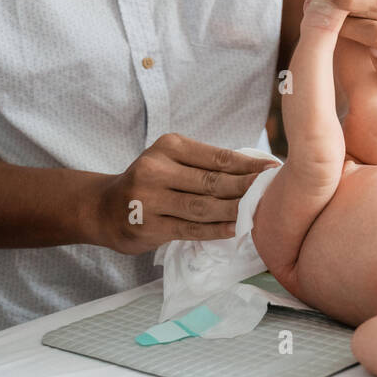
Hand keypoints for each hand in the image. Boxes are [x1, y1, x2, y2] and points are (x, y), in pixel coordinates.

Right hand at [88, 133, 279, 254]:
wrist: (103, 208)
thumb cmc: (150, 181)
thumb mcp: (171, 160)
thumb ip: (204, 164)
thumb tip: (253, 169)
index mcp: (168, 146)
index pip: (218, 156)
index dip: (249, 165)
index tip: (274, 169)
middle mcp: (156, 168)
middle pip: (213, 181)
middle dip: (247, 188)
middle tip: (272, 193)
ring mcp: (149, 199)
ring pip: (204, 207)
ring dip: (235, 211)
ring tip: (259, 212)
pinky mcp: (148, 226)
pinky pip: (190, 229)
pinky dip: (216, 230)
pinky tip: (235, 229)